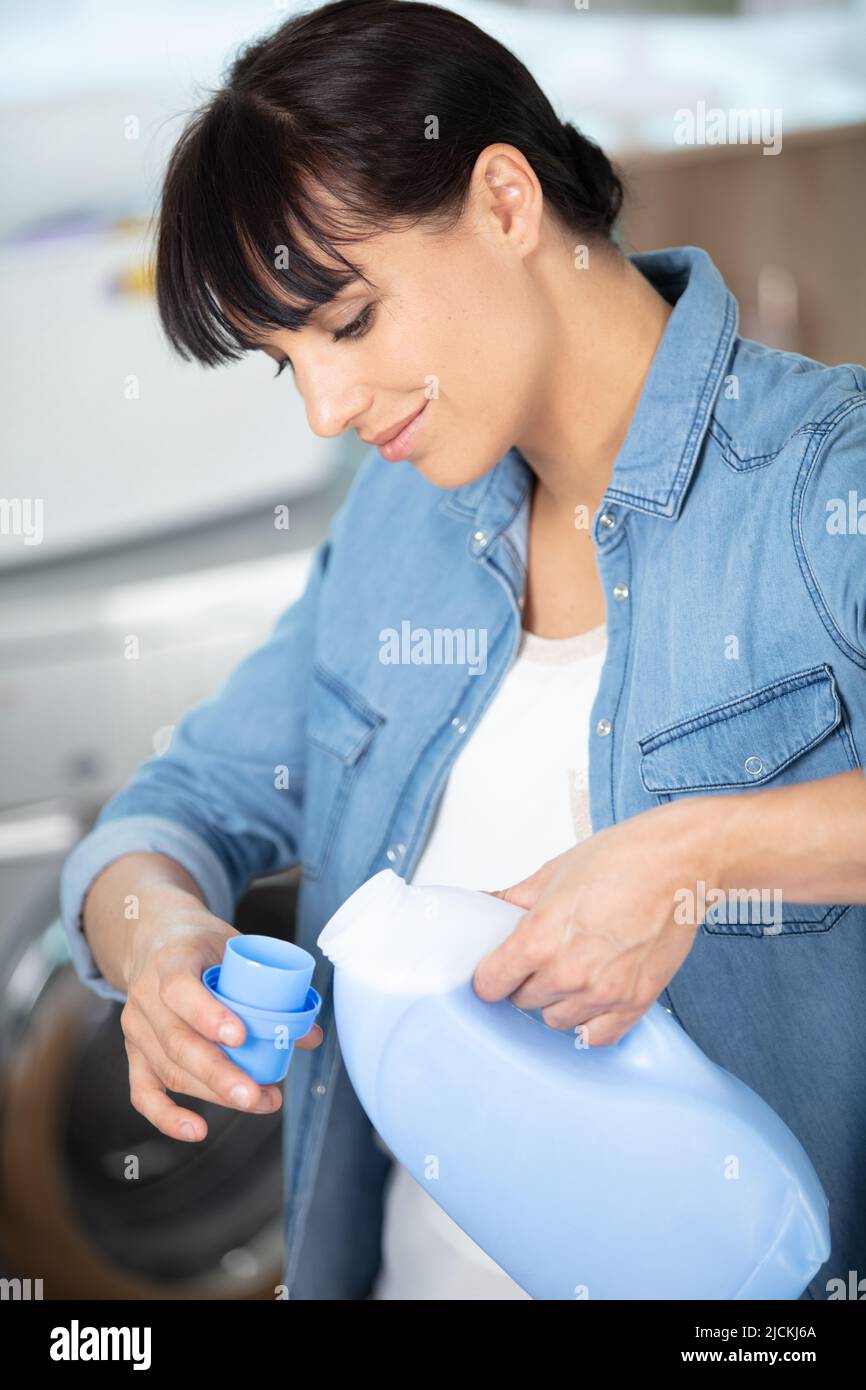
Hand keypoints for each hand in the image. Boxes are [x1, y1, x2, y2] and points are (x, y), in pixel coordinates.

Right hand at [121, 889, 322, 1142]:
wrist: (154, 941)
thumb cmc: (200, 946)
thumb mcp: (233, 949)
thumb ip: (269, 986)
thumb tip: (310, 1035)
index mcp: (171, 961)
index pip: (179, 989)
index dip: (208, 1015)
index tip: (241, 1037)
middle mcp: (146, 996)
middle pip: (176, 1042)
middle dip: (218, 1073)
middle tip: (255, 1093)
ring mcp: (137, 1028)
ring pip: (169, 1069)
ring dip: (213, 1094)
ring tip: (257, 1102)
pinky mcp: (135, 1054)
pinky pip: (143, 1092)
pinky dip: (166, 1116)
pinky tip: (196, 1130)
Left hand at [472, 799, 714, 1046]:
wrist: (679, 864)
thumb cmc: (621, 859)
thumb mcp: (552, 873)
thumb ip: (513, 900)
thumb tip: (485, 907)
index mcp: (539, 938)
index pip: (490, 984)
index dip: (489, 974)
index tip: (496, 968)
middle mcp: (569, 973)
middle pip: (522, 1001)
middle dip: (525, 981)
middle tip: (541, 959)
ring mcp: (603, 993)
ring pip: (556, 1020)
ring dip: (556, 1001)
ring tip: (571, 971)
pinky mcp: (635, 1002)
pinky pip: (597, 1037)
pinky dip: (589, 1023)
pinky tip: (591, 999)